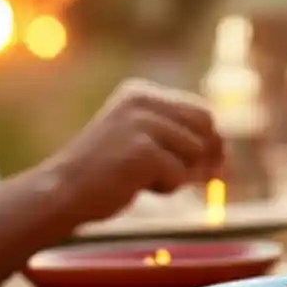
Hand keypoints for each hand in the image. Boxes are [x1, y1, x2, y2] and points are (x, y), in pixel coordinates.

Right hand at [45, 79, 224, 222]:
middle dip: (206, 154)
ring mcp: (141, 124)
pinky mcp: (142, 151)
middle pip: (205, 125)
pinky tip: (137, 187)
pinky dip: (166, 187)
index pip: (199, 111)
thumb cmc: (104, 175)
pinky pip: (180, 174)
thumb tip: (225, 159)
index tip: (213, 164)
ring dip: (179, 174)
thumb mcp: (142, 147)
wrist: (61, 193)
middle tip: (194, 178)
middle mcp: (142, 101)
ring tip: (144, 180)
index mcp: (140, 93)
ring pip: (194, 151)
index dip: (211, 140)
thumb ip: (179, 144)